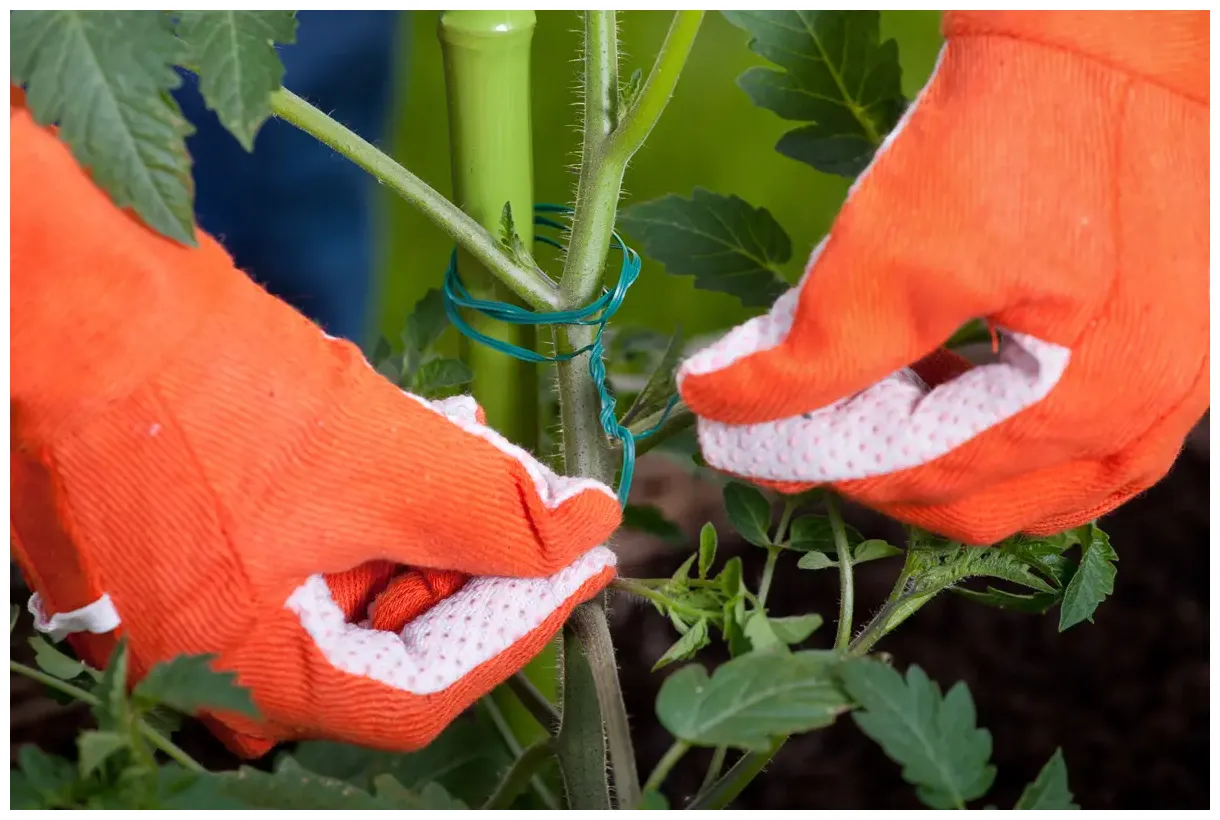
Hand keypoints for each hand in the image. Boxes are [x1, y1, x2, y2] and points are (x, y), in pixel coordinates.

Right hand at [10, 96, 620, 756]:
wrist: (72, 295)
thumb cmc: (205, 388)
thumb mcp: (381, 460)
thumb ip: (499, 511)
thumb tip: (589, 524)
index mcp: (249, 671)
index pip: (419, 691)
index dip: (516, 624)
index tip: (579, 567)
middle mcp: (206, 660)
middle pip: (384, 640)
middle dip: (470, 562)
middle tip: (532, 497)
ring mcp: (180, 604)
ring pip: (342, 586)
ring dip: (421, 521)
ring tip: (471, 444)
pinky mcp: (171, 543)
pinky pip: (294, 547)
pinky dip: (361, 504)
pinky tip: (402, 436)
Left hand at [678, 11, 1207, 543]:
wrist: (1105, 33)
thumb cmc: (1016, 124)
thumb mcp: (897, 249)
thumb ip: (810, 356)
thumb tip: (718, 406)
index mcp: (1099, 398)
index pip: (926, 478)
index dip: (822, 465)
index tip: (749, 441)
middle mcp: (1150, 413)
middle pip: (977, 502)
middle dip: (875, 470)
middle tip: (802, 424)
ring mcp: (1174, 386)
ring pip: (1023, 486)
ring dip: (930, 459)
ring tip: (864, 399)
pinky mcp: (1167, 350)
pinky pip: (1068, 447)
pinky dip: (989, 435)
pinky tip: (938, 384)